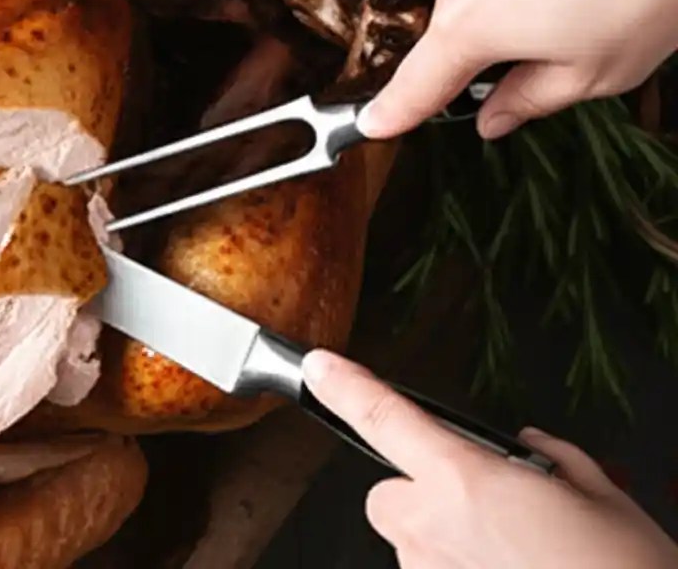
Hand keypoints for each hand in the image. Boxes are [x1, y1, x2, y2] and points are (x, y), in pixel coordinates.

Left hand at [302, 349, 677, 568]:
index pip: (383, 419)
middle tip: (495, 508)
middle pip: (393, 492)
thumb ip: (547, 459)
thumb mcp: (599, 495)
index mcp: (464, 480)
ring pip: (414, 540)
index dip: (346, 388)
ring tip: (519, 556)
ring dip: (450, 540)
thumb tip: (526, 450)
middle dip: (429, 491)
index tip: (318, 368)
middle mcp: (430, 528)